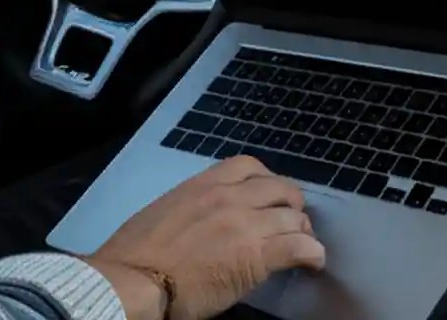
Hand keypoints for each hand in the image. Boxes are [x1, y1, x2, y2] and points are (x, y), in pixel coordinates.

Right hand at [87, 156, 326, 319]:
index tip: (267, 198)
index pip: (249, 166)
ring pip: (294, 217)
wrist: (134, 280)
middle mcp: (230, 197)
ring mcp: (246, 224)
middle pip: (281, 188)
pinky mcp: (259, 256)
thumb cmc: (136, 254)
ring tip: (302, 246)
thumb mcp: (165, 212)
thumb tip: (203, 221)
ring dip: (302, 231)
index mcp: (204, 184)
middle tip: (290, 223)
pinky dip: (313, 254)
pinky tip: (312, 263)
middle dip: (291, 205)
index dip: (266, 182)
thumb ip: (192, 208)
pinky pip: (301, 247)